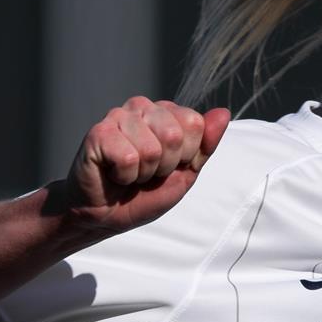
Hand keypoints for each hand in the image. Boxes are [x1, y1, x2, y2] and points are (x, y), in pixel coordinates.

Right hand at [51, 98, 230, 236]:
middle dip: (165, 166)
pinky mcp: (98, 133)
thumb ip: (205, 145)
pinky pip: (128, 158)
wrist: (105, 215)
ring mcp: (118, 116)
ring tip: (129, 174)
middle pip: (175, 134)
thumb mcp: (185, 173)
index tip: (168, 167)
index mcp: (165, 112)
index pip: (195, 123)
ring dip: (143, 174)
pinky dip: (124, 176)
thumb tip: (223, 113)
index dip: (186, 156)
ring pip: (152, 149)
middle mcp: (141, 107)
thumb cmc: (143, 193)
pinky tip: (113, 173)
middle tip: (146, 173)